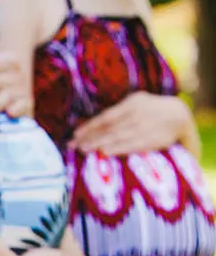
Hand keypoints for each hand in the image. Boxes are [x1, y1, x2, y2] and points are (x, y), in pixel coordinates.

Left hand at [68, 92, 193, 155]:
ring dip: (99, 144)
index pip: (106, 116)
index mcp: (132, 103)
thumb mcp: (136, 103)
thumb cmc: (151, 110)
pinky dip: (117, 149)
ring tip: (84, 150)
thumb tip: (93, 125)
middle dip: (90, 137)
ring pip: (117, 136)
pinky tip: (104, 152)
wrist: (180, 115)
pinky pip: (132, 145)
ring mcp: (145, 126)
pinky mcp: (153, 139)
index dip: (90, 126)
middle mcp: (137, 114)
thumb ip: (118, 113)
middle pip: (109, 127)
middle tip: (74, 146)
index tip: (75, 135)